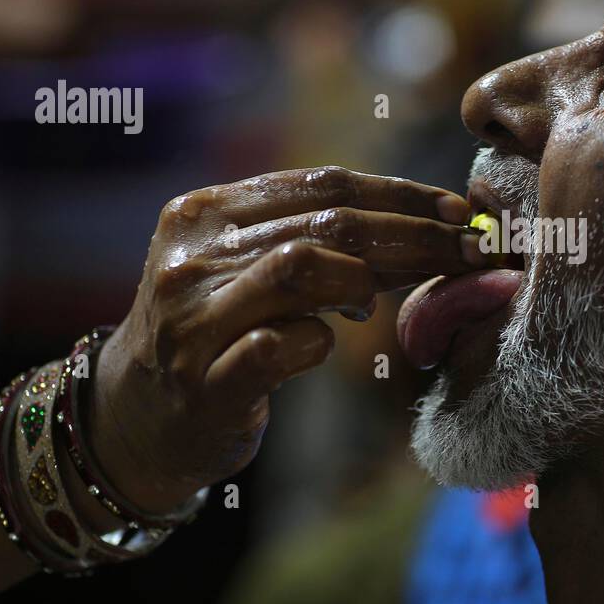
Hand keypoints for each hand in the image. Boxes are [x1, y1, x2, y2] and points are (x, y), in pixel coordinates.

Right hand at [89, 167, 479, 512]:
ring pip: (300, 268)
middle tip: (469, 252)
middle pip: (326, 225)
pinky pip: (280, 346)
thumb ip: (312, 240)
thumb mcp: (246, 270)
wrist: (134, 418)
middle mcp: (191, 257)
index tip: (457, 212)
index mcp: (205, 213)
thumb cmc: (214, 333)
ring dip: (368, 281)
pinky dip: (318, 343)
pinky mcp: (203, 382)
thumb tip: (426, 225)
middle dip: (413, 236)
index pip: (322, 184)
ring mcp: (192, 319)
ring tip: (388, 299)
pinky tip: (326, 344)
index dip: (401, 194)